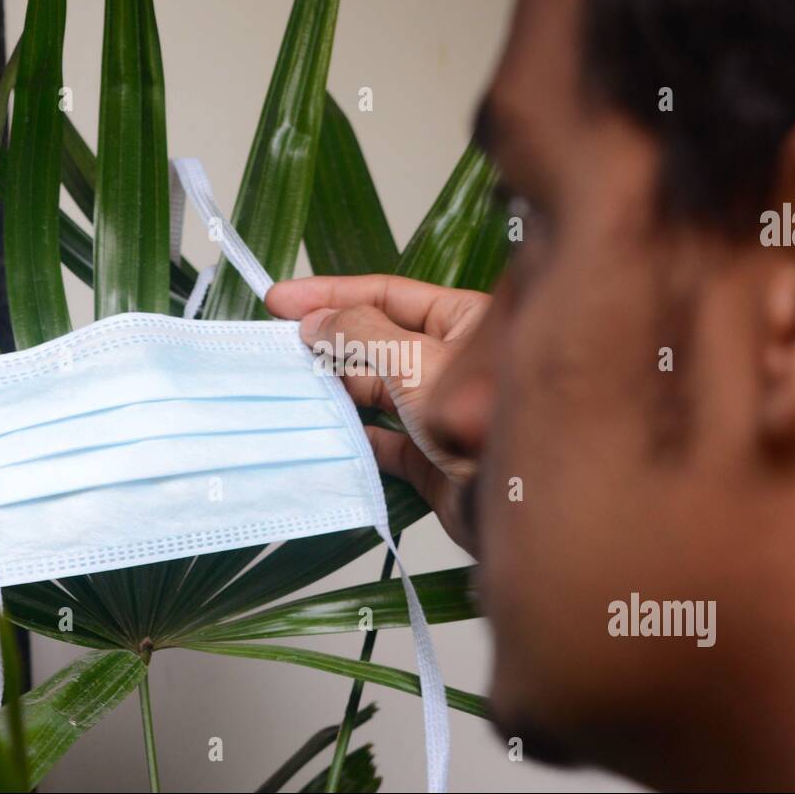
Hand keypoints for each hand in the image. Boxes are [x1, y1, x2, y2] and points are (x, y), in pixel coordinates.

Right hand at [266, 274, 489, 546]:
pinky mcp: (428, 457)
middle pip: (376, 340)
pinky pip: (380, 440)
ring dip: (335, 388)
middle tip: (278, 342)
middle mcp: (449, 362)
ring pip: (375, 391)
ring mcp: (437, 410)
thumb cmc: (482, 419)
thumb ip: (360, 332)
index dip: (330, 294)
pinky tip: (323, 431)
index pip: (385, 294)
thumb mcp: (414, 359)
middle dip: (328, 341)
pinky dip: (351, 436)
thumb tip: (317, 321)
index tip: (281, 300)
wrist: (515, 499)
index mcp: (461, 321)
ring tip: (290, 384)